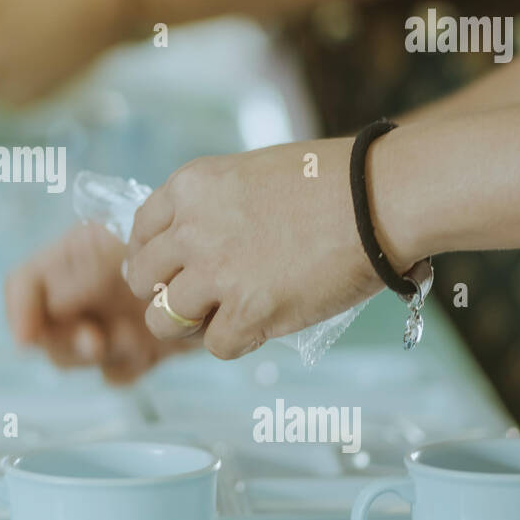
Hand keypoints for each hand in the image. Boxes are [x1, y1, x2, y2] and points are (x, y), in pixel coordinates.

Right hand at [5, 224, 192, 383]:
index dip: (18, 311)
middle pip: (46, 332)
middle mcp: (87, 291)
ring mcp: (111, 320)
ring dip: (101, 354)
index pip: (24, 284)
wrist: (230, 256)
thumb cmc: (179, 232)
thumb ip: (89, 256)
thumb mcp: (128, 230)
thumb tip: (50, 304)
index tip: (28, 339)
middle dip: (66, 343)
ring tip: (133, 338)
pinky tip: (147, 351)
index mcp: (75, 257)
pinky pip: (117, 373)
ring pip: (81, 358)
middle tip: (96, 341)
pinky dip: (128, 367)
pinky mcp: (140, 347)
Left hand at [124, 138, 401, 360]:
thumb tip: (196, 243)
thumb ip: (215, 206)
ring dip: (189, 325)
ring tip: (221, 318)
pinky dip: (234, 342)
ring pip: (163, 320)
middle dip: (162, 292)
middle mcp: (191, 229)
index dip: (150, 255)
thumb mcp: (251, 174)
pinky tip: (257, 326)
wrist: (378, 198)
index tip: (167, 268)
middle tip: (193, 298)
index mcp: (191, 187)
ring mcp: (215, 273)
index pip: (140, 230)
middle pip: (142, 279)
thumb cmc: (330, 181)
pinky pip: (215, 346)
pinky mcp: (247, 312)